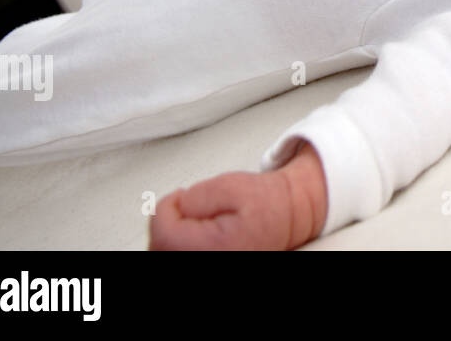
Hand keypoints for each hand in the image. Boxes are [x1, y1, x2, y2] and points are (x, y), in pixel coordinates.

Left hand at [148, 142, 327, 250]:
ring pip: (165, 253)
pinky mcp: (212, 263)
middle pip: (160, 249)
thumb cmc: (267, 201)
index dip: (165, 208)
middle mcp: (215, 262)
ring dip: (171, 236)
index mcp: (215, 247)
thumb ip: (196, 196)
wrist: (290, 216)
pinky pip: (178, 255)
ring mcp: (214, 266)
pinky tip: (194, 235)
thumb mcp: (231, 185)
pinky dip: (179, 244)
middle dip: (167, 224)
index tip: (181, 196)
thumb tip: (175, 208)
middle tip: (186, 207)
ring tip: (194, 220)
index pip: (163, 234)